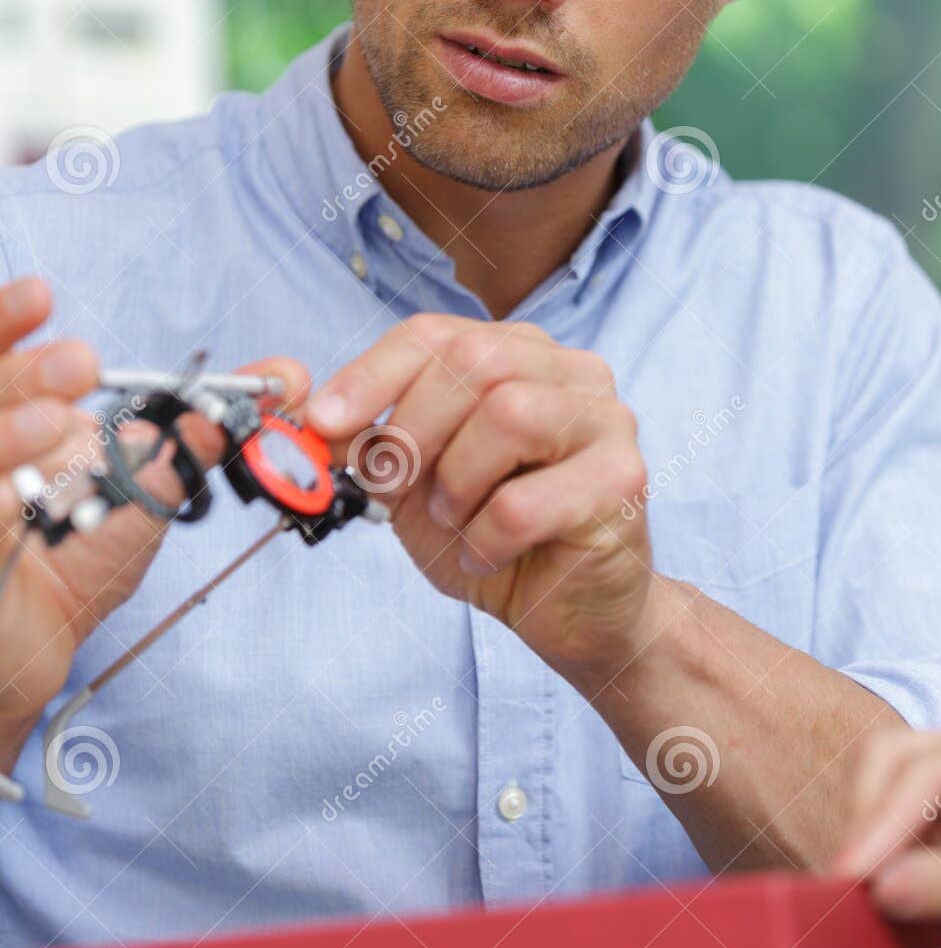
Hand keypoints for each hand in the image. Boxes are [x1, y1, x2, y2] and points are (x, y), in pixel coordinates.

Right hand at [0, 276, 308, 770]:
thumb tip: (287, 377)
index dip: (7, 320)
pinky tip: (20, 503)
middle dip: (24, 374)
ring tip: (57, 423)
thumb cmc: (81, 553)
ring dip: (8, 431)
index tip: (42, 295)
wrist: (35, 645)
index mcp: (13, 418)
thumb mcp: (152, 482)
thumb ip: (209, 426)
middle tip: (81, 363)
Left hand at [306, 314, 652, 685]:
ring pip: (507, 414)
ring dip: (455, 482)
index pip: (436, 334)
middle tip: (391, 486)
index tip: (323, 421)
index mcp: (520, 355)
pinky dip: (484, 539)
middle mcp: (572, 372)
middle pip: (474, 360)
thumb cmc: (499, 538)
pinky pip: (525, 501)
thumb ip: (371, 443)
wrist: (574, 613)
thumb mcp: (415, 485)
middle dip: (412, 428)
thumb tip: (309, 416)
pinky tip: (487, 556)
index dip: (372, 374)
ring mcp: (606, 420)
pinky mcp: (623, 481)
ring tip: (455, 520)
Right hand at [832, 715, 940, 947]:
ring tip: (872, 887)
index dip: (882, 823)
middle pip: (897, 757)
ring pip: (888, 777)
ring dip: (872, 832)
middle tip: (853, 884)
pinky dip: (885, 844)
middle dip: (869, 819)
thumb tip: (880, 887)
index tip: (852, 874)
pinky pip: (899, 808)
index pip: (930, 773)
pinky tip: (888, 881)